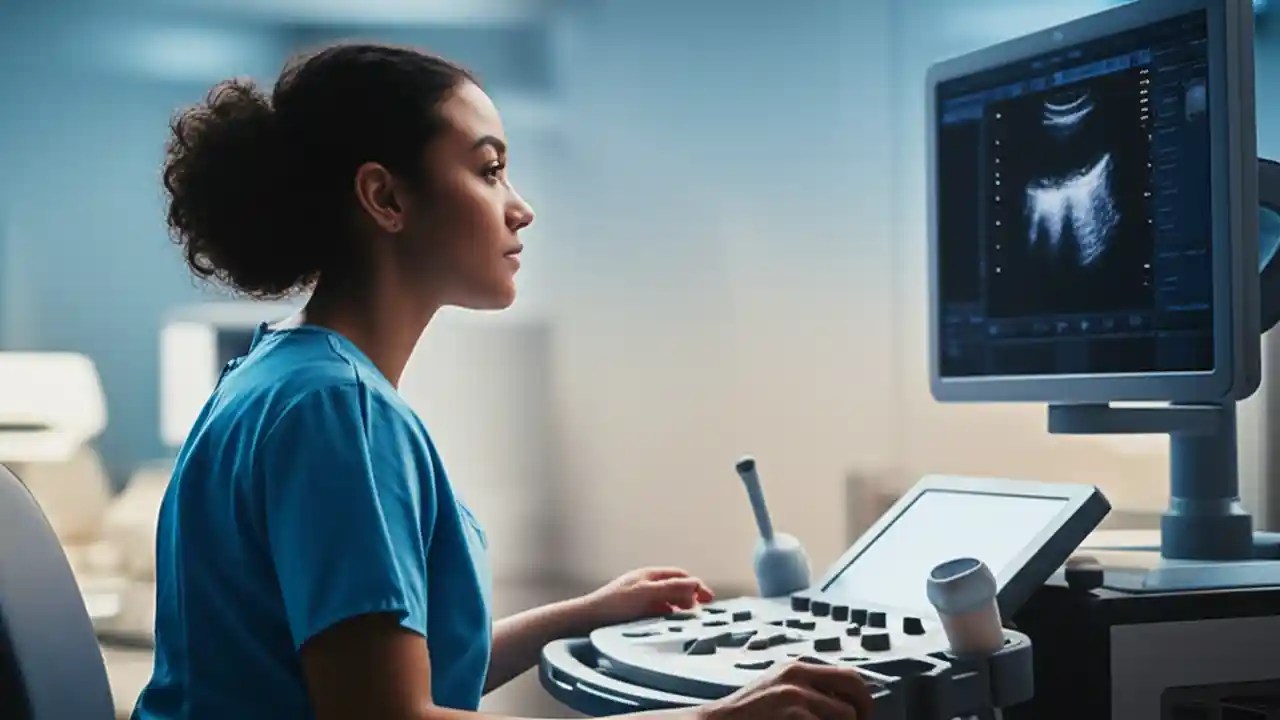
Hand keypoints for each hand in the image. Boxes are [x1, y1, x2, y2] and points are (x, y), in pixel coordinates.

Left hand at [578, 567, 714, 629]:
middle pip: (674, 589)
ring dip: (679, 610)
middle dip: (690, 598)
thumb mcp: (645, 594)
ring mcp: (639, 600)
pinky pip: (656, 615)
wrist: (585, 620)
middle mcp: (645, 585)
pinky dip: (666, 619)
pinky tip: (668, 629)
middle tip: (700, 614)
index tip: (709, 599)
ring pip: (666, 603)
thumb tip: (696, 583)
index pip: (679, 576)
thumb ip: (671, 588)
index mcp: (648, 575)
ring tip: (686, 623)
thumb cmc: (613, 604)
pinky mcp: (633, 614)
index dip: (695, 585)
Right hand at [698, 660, 874, 719]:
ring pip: (846, 716)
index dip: (862, 699)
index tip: (861, 717)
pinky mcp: (794, 716)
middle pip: (856, 689)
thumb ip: (807, 690)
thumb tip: (846, 703)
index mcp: (796, 668)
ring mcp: (795, 697)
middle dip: (864, 712)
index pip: (848, 675)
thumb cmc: (748, 716)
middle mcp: (797, 676)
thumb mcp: (777, 691)